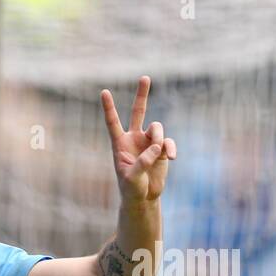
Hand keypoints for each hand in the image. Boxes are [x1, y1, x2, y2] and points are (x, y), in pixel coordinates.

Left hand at [101, 76, 176, 203]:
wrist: (144, 197)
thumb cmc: (131, 189)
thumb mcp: (132, 178)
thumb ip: (143, 162)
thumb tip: (157, 146)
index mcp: (119, 144)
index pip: (113, 123)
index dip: (109, 108)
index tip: (104, 92)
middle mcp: (134, 139)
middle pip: (138, 112)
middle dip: (142, 95)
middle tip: (144, 77)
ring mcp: (149, 142)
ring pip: (157, 128)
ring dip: (158, 138)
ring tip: (158, 154)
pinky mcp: (162, 149)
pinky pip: (168, 142)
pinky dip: (171, 148)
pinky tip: (172, 158)